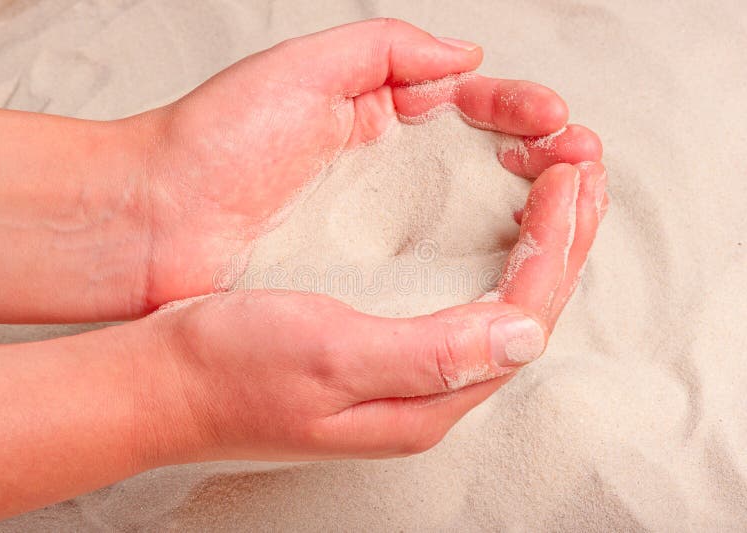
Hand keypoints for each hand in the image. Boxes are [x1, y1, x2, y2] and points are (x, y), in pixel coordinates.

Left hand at [137, 18, 601, 309]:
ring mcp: (375, 225)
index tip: (555, 125)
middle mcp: (383, 170)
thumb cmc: (212, 145)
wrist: (151, 223)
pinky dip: (480, 258)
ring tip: (570, 201)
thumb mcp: (302, 71)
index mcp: (374, 115)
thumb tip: (467, 59)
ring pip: (469, 213)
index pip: (467, 107)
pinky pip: (435, 264)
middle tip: (581, 162)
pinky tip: (514, 257)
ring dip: (526, 208)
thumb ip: (384, 50)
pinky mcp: (362, 274)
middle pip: (482, 160)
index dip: (518, 112)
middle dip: (541, 155)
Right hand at [144, 161, 606, 462]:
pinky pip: (463, 301)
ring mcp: (405, 374)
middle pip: (523, 313)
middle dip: (561, 239)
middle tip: (581, 170)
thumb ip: (430, 354)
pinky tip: (495, 232)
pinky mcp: (383, 351)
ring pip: (498, 304)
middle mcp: (426, 392)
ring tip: (556, 189)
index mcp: (424, 400)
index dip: (554, 247)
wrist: (164, 383)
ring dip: (534, 244)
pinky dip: (492, 255)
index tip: (567, 181)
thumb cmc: (230, 370)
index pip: (521, 318)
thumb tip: (523, 335)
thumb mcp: (329, 356)